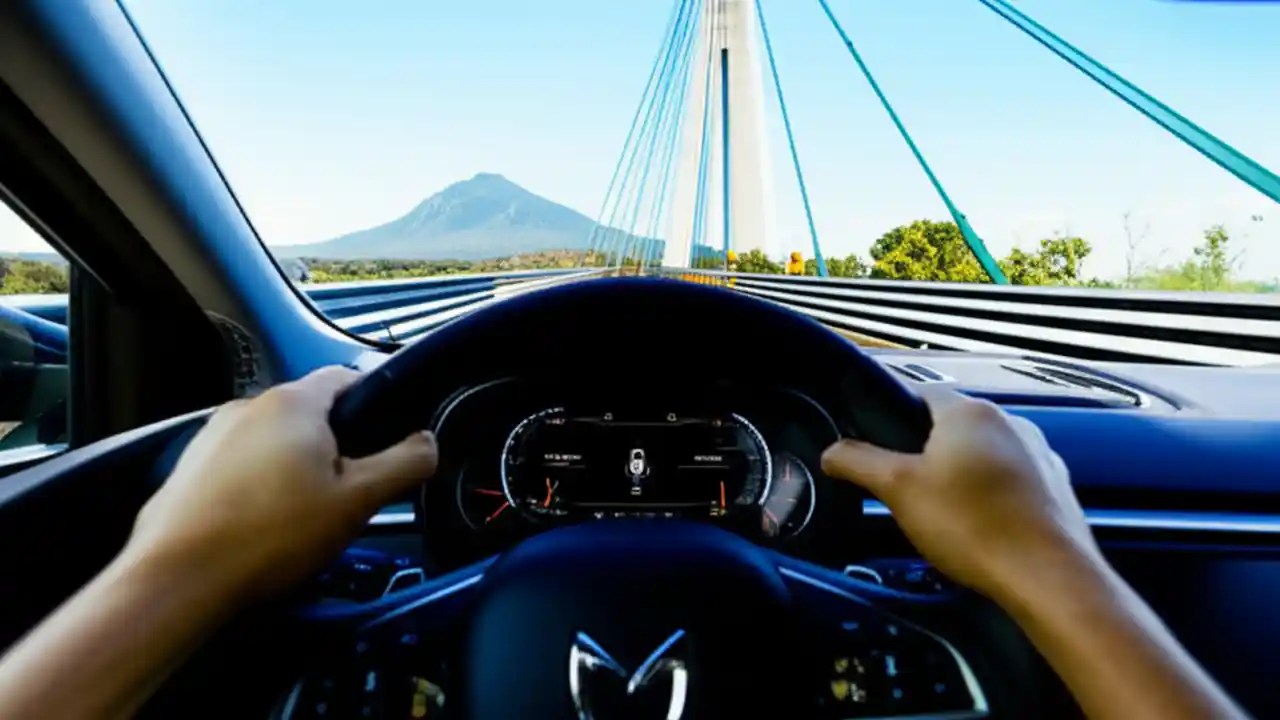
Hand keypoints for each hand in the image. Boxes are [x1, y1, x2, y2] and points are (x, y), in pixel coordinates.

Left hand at [127, 366, 437, 601]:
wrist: (179, 578)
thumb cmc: (272, 535)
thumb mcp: (357, 501)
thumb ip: (404, 464)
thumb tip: (429, 443)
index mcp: (294, 402)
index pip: (349, 376)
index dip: (377, 405)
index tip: (388, 443)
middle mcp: (249, 405)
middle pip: (312, 413)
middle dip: (336, 446)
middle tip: (348, 494)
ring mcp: (212, 434)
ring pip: (275, 441)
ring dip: (295, 467)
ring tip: (302, 518)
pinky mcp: (189, 466)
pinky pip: (240, 464)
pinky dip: (258, 485)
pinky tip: (262, 526)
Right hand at [821, 388, 1099, 601]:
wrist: (1048, 576)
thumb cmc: (970, 523)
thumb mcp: (898, 490)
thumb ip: (858, 462)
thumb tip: (831, 451)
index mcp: (970, 410)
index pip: (919, 392)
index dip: (891, 415)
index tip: (873, 445)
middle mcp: (1011, 420)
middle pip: (952, 427)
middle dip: (926, 452)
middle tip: (903, 489)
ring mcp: (1041, 454)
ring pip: (983, 455)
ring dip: (961, 475)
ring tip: (943, 514)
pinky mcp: (1057, 488)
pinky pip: (1011, 482)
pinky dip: (992, 497)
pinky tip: (982, 528)